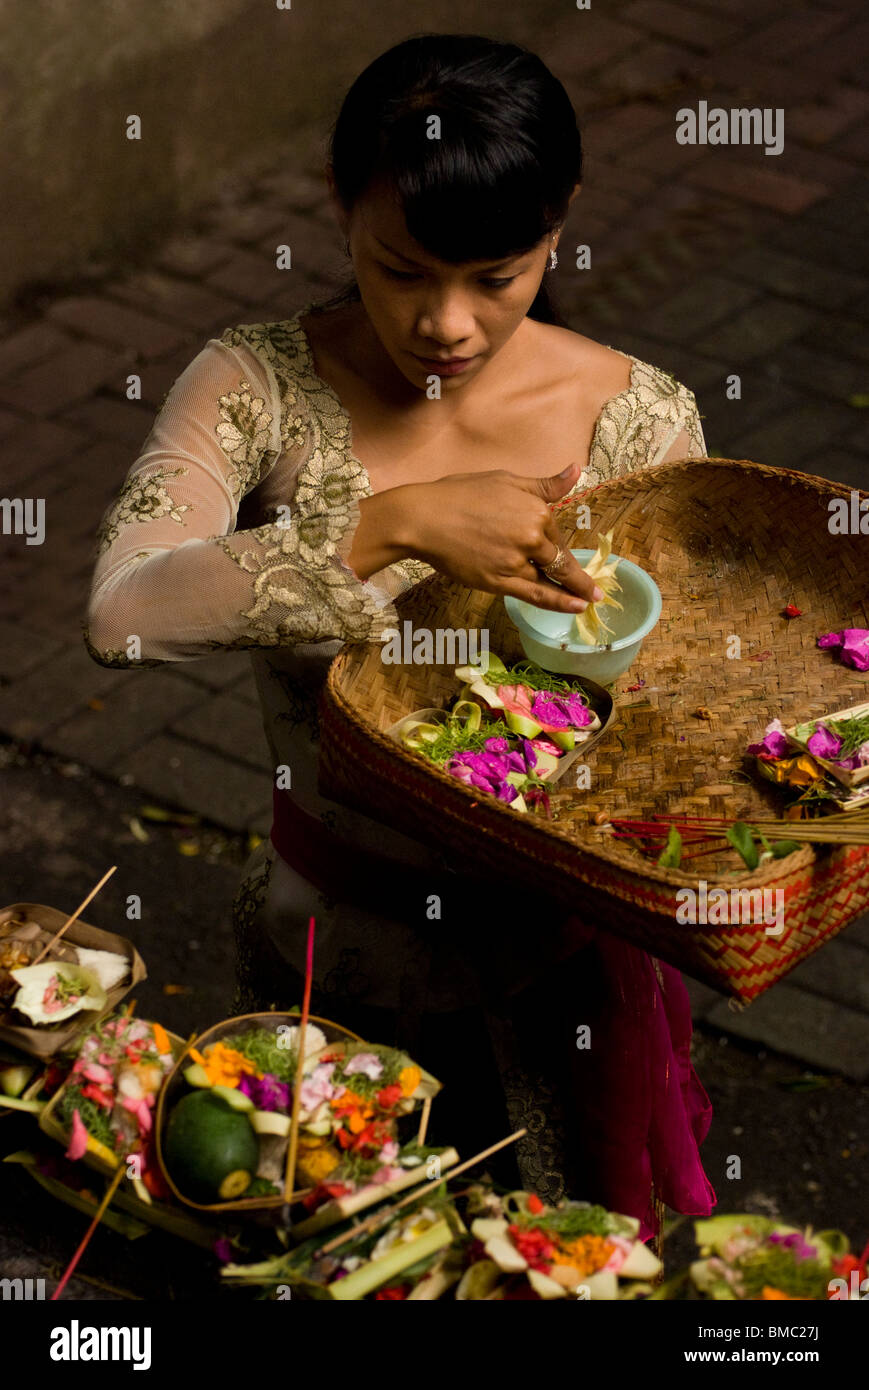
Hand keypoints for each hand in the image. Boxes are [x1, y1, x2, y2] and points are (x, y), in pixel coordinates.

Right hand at [395, 459, 603, 613]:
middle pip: (558, 558)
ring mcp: (516, 562)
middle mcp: (532, 536)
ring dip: (573, 591)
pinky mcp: (499, 582)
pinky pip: (537, 595)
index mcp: (536, 510)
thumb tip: (576, 470)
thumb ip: (544, 485)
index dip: (553, 544)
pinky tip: (577, 607)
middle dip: (576, 574)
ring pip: (550, 579)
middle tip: (595, 589)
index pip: (554, 533)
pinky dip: (560, 603)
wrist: (423, 518)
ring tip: (590, 601)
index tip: (558, 555)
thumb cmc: (459, 494)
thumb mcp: (506, 480)